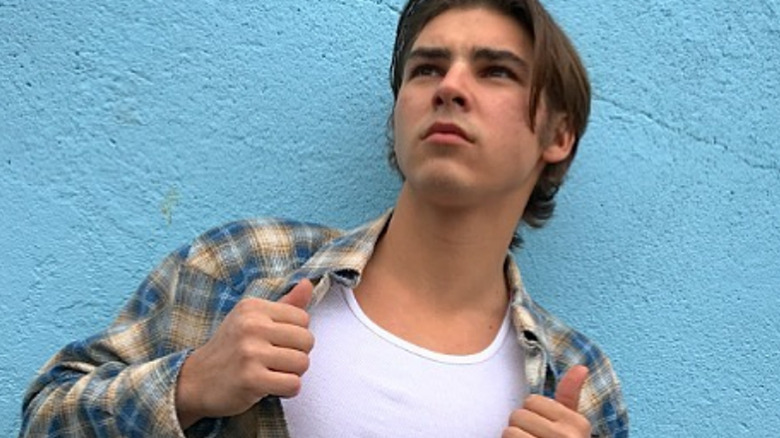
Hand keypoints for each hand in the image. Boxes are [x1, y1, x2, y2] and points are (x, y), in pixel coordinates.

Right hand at [175, 279, 314, 428]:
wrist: (195, 380)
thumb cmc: (230, 348)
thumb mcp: (252, 319)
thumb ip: (284, 304)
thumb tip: (308, 284)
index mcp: (253, 307)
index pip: (303, 318)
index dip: (295, 335)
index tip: (275, 342)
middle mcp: (251, 326)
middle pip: (307, 340)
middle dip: (297, 354)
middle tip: (275, 360)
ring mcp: (250, 353)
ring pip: (303, 363)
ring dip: (292, 374)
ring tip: (272, 372)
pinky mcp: (251, 379)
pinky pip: (293, 385)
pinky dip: (287, 390)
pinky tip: (269, 386)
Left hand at [502, 365, 591, 437]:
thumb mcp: (573, 425)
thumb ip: (570, 396)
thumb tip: (582, 366)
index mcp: (578, 423)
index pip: (532, 400)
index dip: (532, 414)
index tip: (542, 428)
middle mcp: (567, 435)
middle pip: (519, 414)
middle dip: (521, 427)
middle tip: (533, 437)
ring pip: (510, 430)